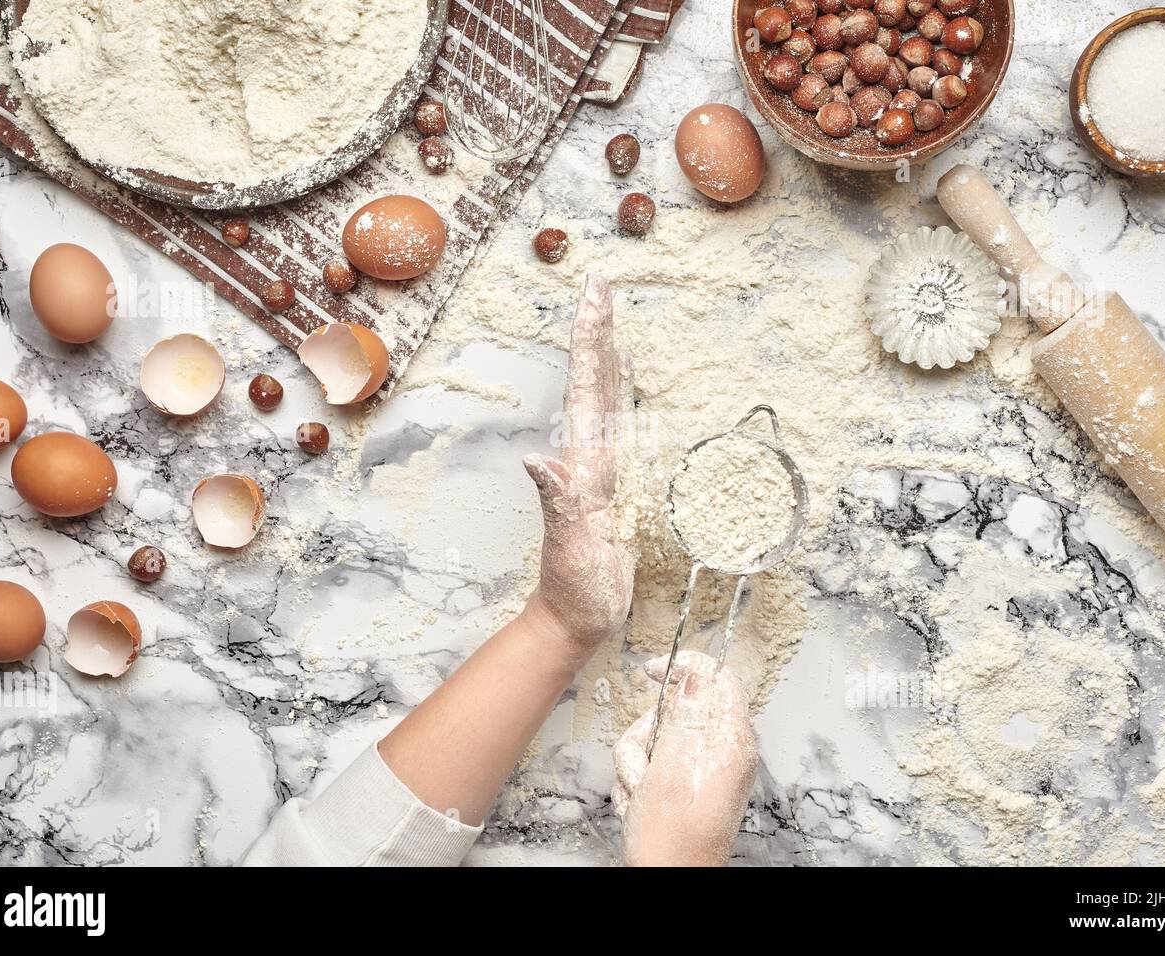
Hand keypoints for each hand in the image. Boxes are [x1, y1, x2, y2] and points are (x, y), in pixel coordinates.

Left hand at [523, 275, 634, 663]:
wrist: (574, 618)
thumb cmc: (578, 591)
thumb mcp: (572, 549)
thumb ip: (560, 504)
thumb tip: (537, 461)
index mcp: (584, 464)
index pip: (586, 390)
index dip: (591, 343)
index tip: (594, 298)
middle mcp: (589, 457)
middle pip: (593, 382)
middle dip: (596, 332)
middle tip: (600, 286)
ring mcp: (600, 468)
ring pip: (604, 397)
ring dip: (607, 354)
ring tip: (611, 315)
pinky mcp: (613, 482)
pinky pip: (620, 422)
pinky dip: (622, 391)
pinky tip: (626, 374)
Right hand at [612, 652, 757, 866]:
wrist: (670, 882)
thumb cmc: (672, 842)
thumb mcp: (670, 771)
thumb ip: (684, 718)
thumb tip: (697, 674)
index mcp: (730, 742)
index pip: (716, 678)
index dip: (683, 667)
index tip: (653, 672)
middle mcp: (725, 751)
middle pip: (678, 707)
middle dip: (647, 733)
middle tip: (643, 767)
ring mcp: (709, 767)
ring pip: (659, 734)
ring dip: (638, 761)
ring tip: (640, 791)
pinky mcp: (692, 781)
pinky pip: (656, 759)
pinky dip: (640, 777)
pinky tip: (641, 800)